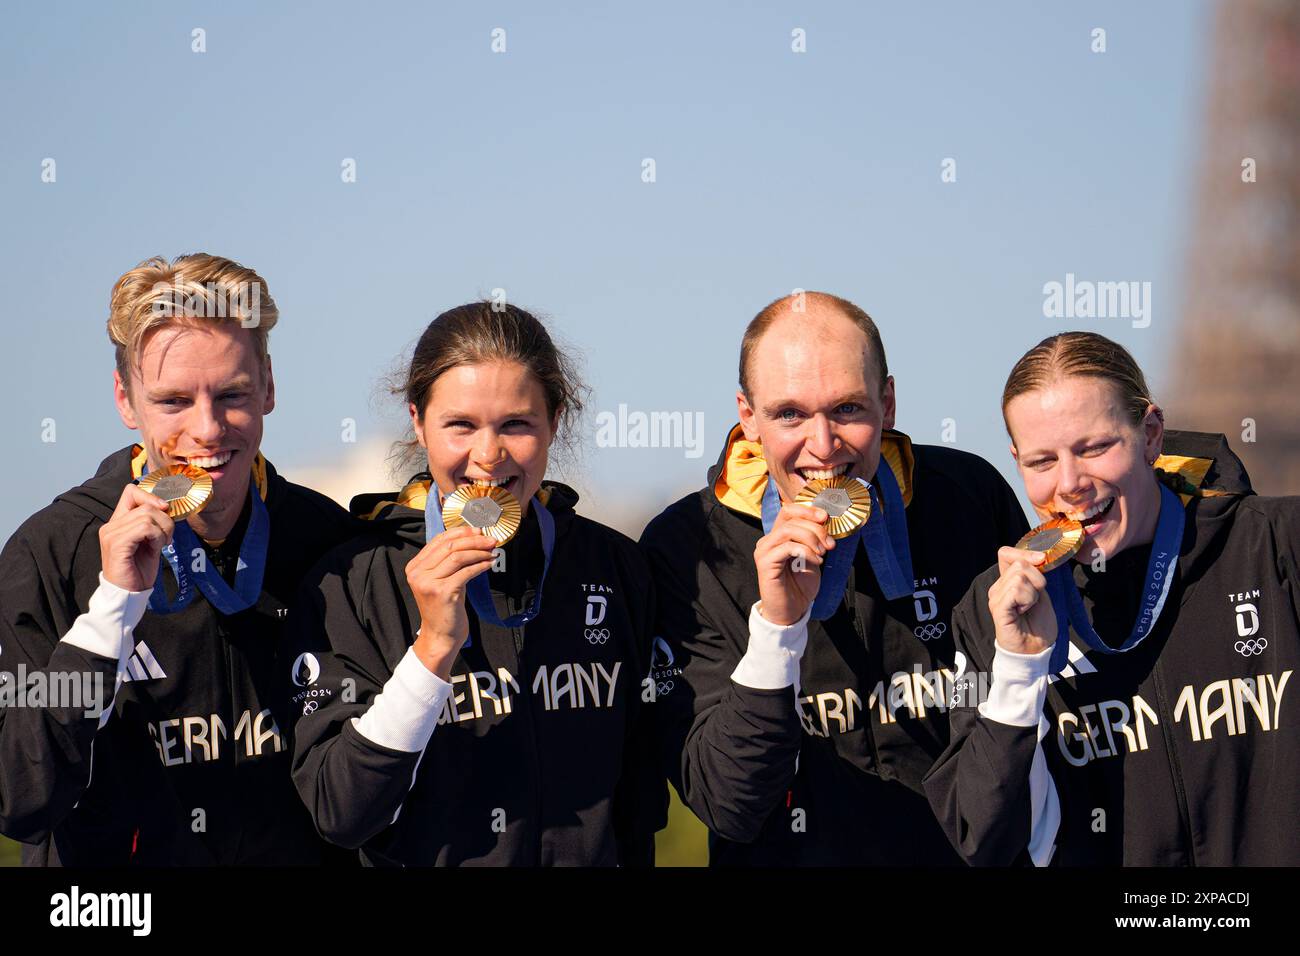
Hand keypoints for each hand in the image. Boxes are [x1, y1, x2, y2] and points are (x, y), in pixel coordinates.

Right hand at [98, 483, 174, 591]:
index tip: (165, 510)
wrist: (129, 593)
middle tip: (166, 538)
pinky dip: (157, 537)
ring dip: (163, 530)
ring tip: (160, 545)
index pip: (131, 491)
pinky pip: (145, 528)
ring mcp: (111, 534)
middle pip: (146, 505)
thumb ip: (153, 522)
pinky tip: (156, 549)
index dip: (151, 496)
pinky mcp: (116, 544)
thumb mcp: (150, 540)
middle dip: (165, 520)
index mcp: (118, 521)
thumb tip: (166, 506)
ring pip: (148, 515)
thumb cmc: (139, 568)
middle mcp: (111, 525)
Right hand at [406, 526, 497, 679]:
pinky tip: (489, 564)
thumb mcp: (442, 580)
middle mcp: (418, 573)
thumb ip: (449, 561)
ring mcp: (428, 583)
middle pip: (449, 546)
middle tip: (491, 540)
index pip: (439, 540)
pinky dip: (480, 565)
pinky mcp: (442, 592)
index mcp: (415, 567)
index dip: (461, 532)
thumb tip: (474, 538)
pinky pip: (466, 572)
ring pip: (457, 556)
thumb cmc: (445, 607)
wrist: (440, 636)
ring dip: (479, 552)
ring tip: (492, 552)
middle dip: (473, 540)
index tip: (479, 531)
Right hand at [753, 502, 834, 625]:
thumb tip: (824, 521)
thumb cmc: (801, 585)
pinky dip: (805, 551)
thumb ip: (814, 539)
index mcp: (778, 536)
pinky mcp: (764, 563)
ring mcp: (764, 551)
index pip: (788, 510)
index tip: (825, 518)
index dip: (807, 510)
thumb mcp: (813, 556)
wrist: (792, 610)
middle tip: (830, 544)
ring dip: (811, 539)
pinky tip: (816, 561)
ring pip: (788, 530)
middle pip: (790, 519)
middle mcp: (768, 540)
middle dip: (815, 528)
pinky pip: (786, 547)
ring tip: (823, 553)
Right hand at [987, 546, 1058, 654]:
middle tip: (1035, 599)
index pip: (1006, 553)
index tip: (1041, 559)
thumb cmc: (1038, 624)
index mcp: (1007, 581)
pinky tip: (1023, 611)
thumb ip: (1036, 575)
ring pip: (1019, 577)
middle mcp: (997, 587)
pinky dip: (1027, 599)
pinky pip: (1015, 590)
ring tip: (1029, 608)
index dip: (1024, 552)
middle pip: (1019, 564)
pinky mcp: (998, 608)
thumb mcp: (1041, 593)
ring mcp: (995, 597)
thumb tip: (1038, 556)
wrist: (1036, 649)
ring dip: (1033, 593)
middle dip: (1037, 580)